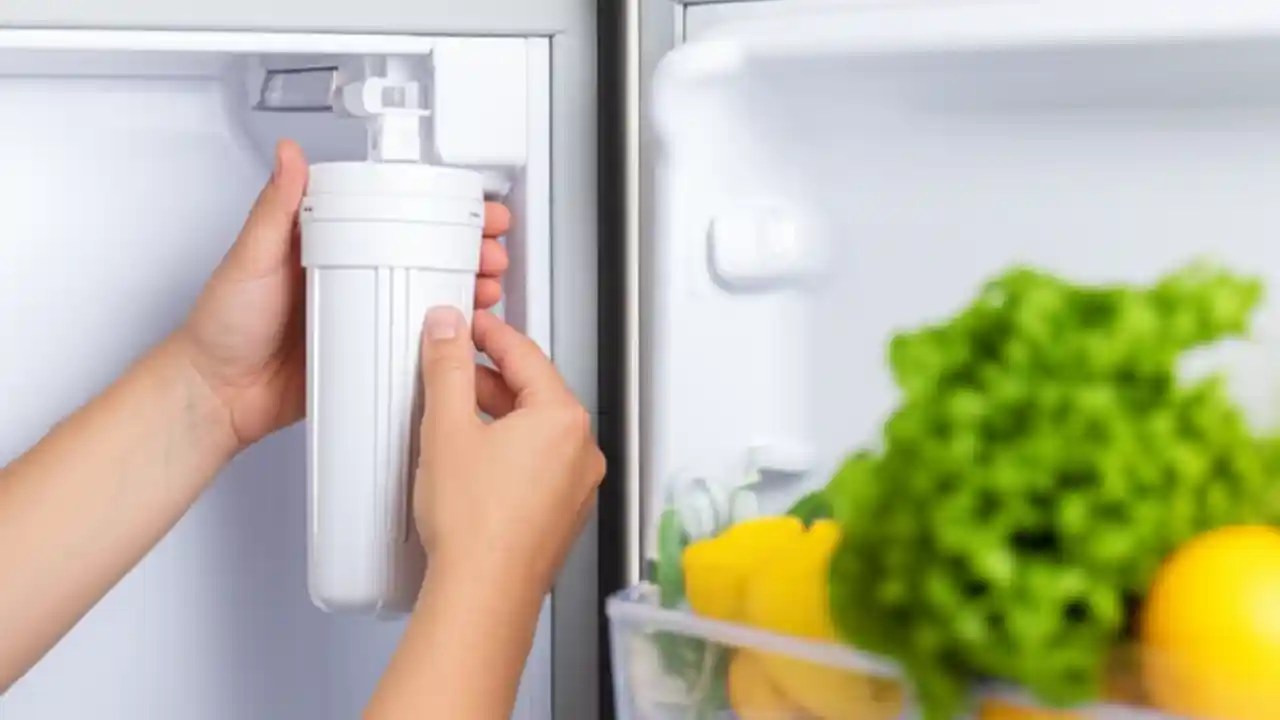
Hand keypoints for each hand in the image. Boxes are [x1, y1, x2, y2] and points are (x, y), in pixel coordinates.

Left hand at [176, 140, 511, 447]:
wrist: (216, 396)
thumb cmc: (221, 327)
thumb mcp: (251, 259)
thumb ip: (274, 209)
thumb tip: (289, 156)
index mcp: (326, 246)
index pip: (394, 218)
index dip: (440, 212)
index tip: (473, 210)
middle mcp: (349, 278)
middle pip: (424, 257)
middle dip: (468, 254)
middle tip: (492, 256)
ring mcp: (361, 318)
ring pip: (426, 299)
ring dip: (464, 294)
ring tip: (488, 293)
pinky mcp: (364, 356)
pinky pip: (412, 345)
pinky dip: (442, 339)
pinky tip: (461, 336)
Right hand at [414, 308, 605, 594]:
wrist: (484, 594)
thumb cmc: (474, 525)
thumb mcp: (448, 429)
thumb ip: (447, 368)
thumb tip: (448, 328)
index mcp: (563, 419)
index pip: (527, 355)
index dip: (490, 333)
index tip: (468, 324)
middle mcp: (581, 450)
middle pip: (535, 393)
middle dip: (491, 378)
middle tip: (454, 366)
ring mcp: (577, 486)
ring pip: (537, 431)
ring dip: (499, 416)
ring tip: (457, 413)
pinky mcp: (562, 514)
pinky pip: (539, 465)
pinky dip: (510, 451)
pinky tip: (476, 460)